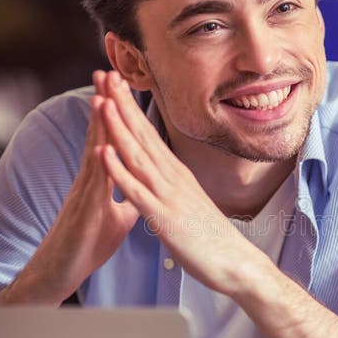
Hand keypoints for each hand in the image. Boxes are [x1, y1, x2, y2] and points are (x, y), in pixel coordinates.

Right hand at [16, 71, 138, 302]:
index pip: (113, 138)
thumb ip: (129, 198)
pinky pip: (91, 189)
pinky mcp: (83, 214)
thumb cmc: (88, 242)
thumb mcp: (118, 217)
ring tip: (102, 96)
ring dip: (98, 127)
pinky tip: (100, 150)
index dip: (119, 112)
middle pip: (101, 135)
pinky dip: (97, 168)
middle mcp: (91, 181)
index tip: (124, 84)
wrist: (65, 271)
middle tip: (108, 71)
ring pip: (93, 154)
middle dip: (105, 104)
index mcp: (103, 179)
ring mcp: (85, 195)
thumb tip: (143, 188)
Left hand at [96, 70, 261, 295]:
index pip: (149, 133)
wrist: (236, 263)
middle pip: (142, 135)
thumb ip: (171, 186)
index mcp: (176, 174)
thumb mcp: (188, 202)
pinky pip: (137, 191)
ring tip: (102, 101)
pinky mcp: (164, 217)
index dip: (130, 108)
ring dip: (118, 128)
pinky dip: (118, 170)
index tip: (116, 84)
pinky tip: (103, 153)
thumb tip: (160, 174)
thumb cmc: (211, 237)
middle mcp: (172, 178)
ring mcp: (168, 195)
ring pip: (137, 156)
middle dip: (121, 105)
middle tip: (105, 74)